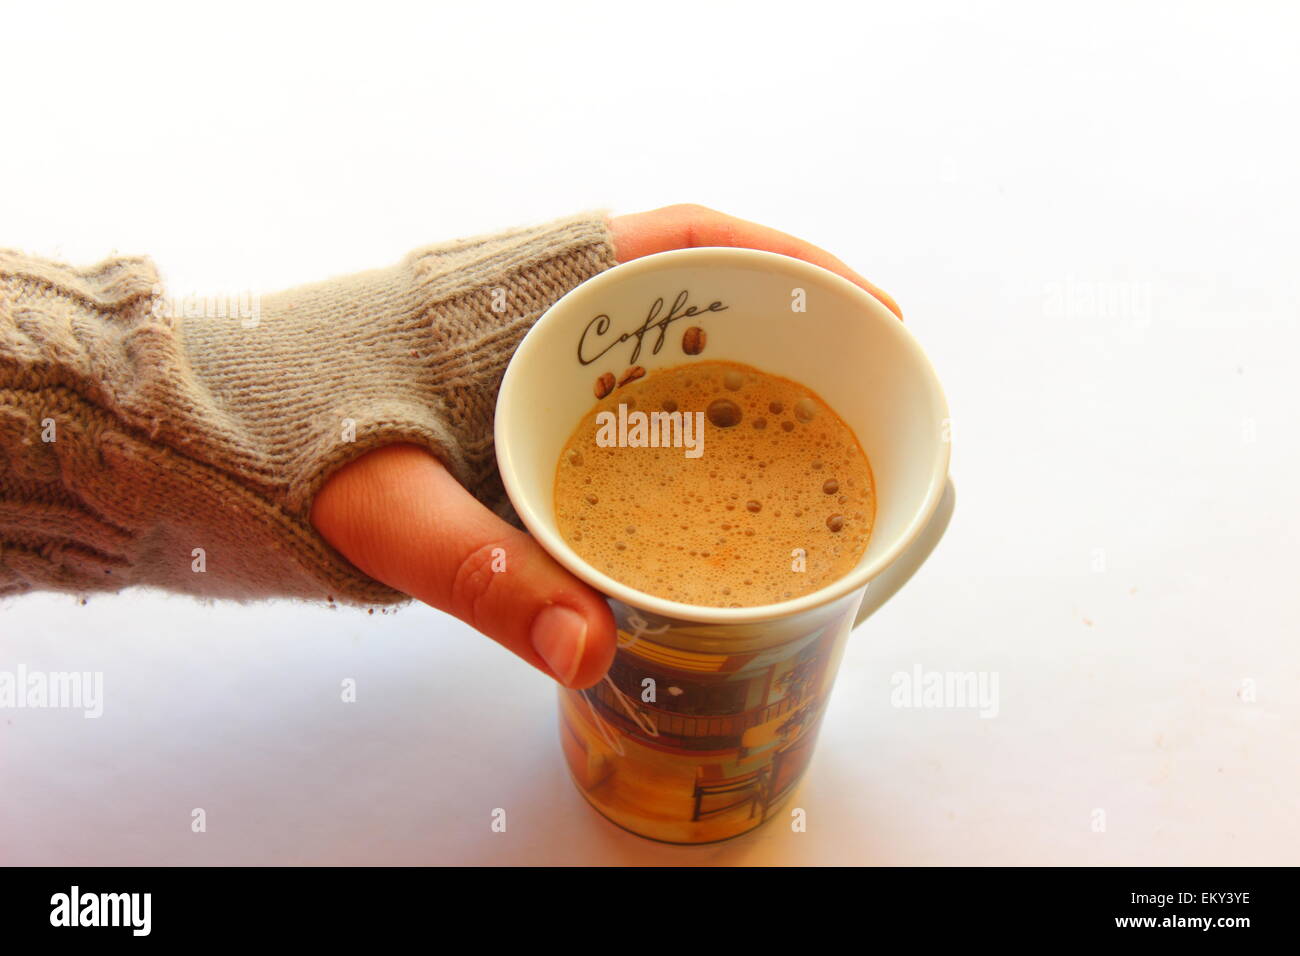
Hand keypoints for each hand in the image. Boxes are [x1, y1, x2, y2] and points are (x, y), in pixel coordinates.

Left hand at [309, 204, 898, 688]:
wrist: (195, 445)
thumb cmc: (279, 449)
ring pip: (669, 353)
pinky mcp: (518, 414)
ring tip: (821, 438)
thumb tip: (594, 650)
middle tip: (867, 386)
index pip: (676, 242)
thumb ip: (482, 576)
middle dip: (790, 327)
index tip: (865, 304)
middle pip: (695, 297)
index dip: (784, 260)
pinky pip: (630, 405)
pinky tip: (717, 489)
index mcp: (521, 299)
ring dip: (748, 382)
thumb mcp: (383, 514)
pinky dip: (689, 434)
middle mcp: (540, 319)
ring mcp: (533, 365)